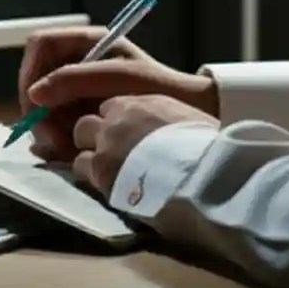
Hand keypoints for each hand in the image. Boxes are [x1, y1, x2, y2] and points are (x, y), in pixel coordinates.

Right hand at [18, 27, 218, 161]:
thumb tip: (34, 93)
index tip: (35, 101)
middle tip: (52, 140)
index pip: (40, 45)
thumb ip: (75, 80)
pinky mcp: (79, 114)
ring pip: (42, 107)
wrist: (188, 114)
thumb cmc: (158, 88)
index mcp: (85, 42)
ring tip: (68, 149)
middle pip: (36, 80)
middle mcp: (76, 63)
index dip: (30, 70)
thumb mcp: (119, 78)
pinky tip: (71, 152)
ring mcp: (76, 89)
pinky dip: (58, 140)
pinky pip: (54, 125)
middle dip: (39, 111)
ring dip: (48, 130)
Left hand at [72, 94, 218, 195]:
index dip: (116, 122)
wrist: (202, 172)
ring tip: (104, 171)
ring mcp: (107, 142)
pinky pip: (79, 166)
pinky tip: (102, 184)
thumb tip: (174, 138)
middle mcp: (121, 117)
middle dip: (94, 134)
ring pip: (79, 139)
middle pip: (91, 119)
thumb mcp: (192, 125)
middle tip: (109, 154)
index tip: (124, 136)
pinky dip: (87, 174)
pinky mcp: (100, 169)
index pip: (115, 106)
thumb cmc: (209, 150)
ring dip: (88, 153)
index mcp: (147, 102)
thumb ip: (170, 125)